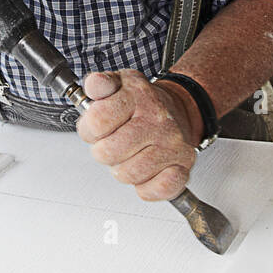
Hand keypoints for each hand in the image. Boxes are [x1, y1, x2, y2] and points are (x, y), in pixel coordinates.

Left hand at [76, 69, 198, 200]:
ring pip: (128, 174)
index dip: (89, 130)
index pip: (97, 121)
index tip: (98, 128)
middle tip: (114, 143)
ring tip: (131, 155)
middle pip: (108, 152)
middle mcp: (158, 118)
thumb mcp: (118, 84)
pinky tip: (147, 171)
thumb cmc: (143, 104)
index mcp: (138, 96)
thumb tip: (95, 84)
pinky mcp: (183, 165)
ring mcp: (173, 143)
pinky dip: (146, 187)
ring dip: (123, 170)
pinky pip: (154, 190)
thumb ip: (99, 83)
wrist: (177, 111)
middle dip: (104, 152)